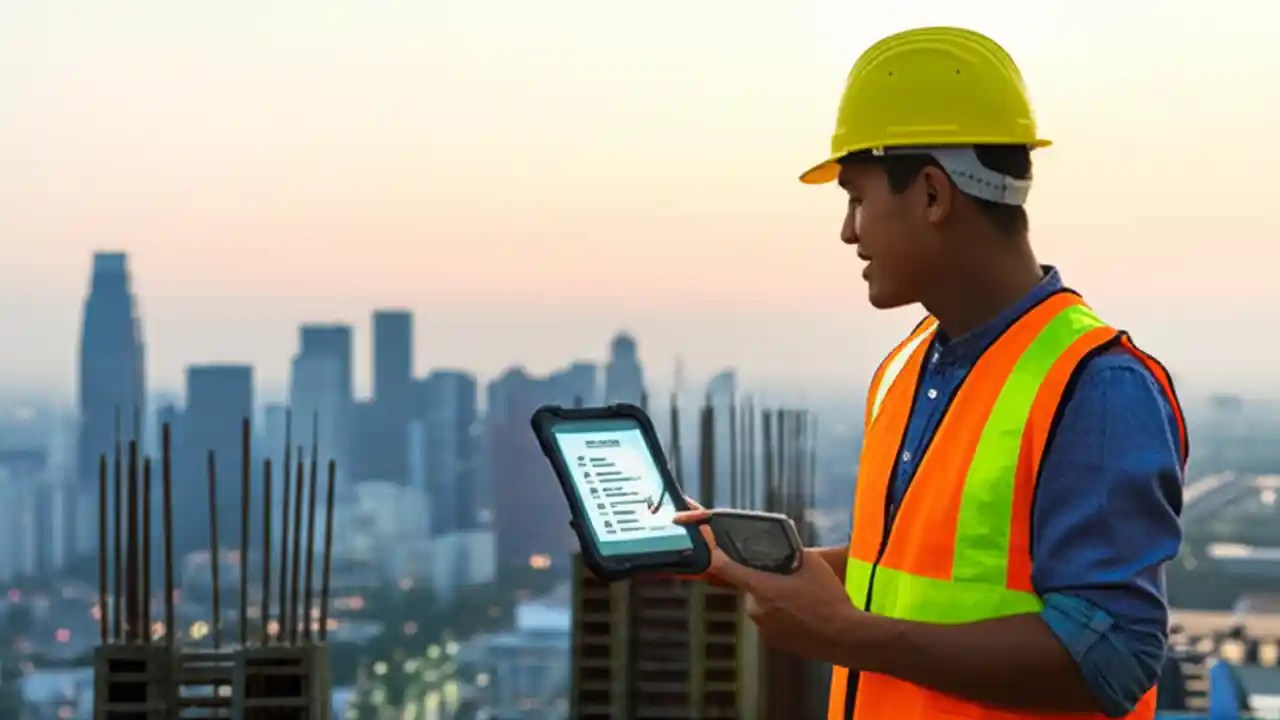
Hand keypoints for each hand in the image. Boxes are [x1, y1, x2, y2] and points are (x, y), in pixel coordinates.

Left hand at [718, 547, 860, 662]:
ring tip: (800, 599)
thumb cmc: (827, 597)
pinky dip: (779, 614)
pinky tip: (801, 614)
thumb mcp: (811, 563)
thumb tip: (779, 551)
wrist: (844, 636)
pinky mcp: (772, 641)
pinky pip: (769, 620)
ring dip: (772, 597)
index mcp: (760, 586)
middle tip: (787, 577)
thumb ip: (788, 554)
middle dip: (762, 579)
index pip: (723, 567)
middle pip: (749, 585)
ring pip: (760, 603)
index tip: (706, 542)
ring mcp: (762, 627)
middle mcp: (754, 608)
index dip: (713, 552)